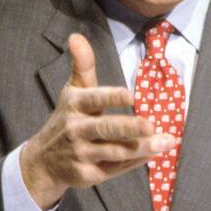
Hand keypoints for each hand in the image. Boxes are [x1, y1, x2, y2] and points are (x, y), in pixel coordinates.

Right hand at [20, 32, 177, 209]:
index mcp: (74, 105)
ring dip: (141, 147)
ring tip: (166, 142)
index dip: (112, 98)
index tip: (132, 96)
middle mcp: (76, 130)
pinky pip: (115, 168)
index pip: (94, 99)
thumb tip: (76, 36)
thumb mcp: (72, 92)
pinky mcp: (87, 175)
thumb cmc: (67, 120)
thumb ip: (82, 65)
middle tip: (151, 125)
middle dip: (129, 128)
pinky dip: (134, 162)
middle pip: (105, 128)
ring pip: (114, 151)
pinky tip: (153, 155)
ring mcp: (80, 154)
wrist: (43, 162)